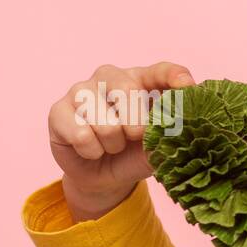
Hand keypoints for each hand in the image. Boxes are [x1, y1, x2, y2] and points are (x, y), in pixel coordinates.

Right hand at [48, 61, 195, 219]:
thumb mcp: (157, 147)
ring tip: (112, 145)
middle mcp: (108, 77)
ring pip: (105, 122)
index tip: (187, 86)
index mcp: (139, 80)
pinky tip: (91, 148)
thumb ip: (169, 135)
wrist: (102, 176)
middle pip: (127, 91)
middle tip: (134, 137)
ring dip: (113, 144)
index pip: (159, 71)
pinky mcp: (58, 110)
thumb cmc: (134, 154)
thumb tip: (182, 128)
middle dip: (137, 125)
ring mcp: (80, 90)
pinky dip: (93, 151)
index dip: (173, 76)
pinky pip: (82, 135)